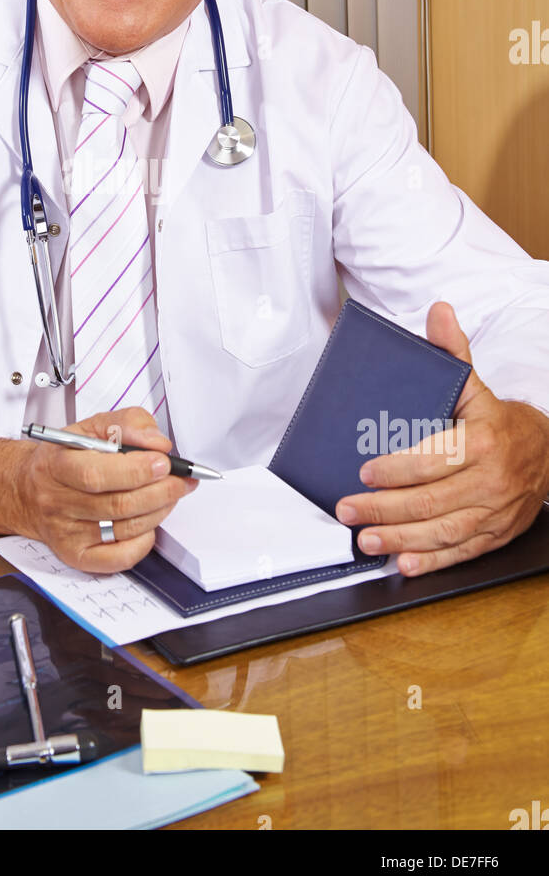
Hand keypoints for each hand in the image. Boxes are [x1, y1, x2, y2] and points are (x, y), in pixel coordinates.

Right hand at [0, 406, 196, 572]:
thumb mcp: (92, 426)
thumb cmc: (66, 457)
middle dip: (159, 491)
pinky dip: (143, 543)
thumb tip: (158, 443)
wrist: (28, 489)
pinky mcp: (76, 555)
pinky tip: (149, 523)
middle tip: (180, 480)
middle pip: (117, 504)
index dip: (136, 470)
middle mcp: (57, 502)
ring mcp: (66, 533)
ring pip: (124, 528)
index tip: (164, 461)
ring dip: (158, 511)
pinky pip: (118, 558)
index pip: (96, 474)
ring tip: (171, 494)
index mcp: (57, 464)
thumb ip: (128, 424)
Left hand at [335, 301, 548, 575]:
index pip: (435, 459)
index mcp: (482, 442)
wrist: (547, 454)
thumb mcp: (476, 385)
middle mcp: (490, 481)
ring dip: (400, 539)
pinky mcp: (494, 535)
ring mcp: (494, 512)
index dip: (399, 469)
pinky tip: (403, 563)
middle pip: (432, 500)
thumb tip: (439, 311)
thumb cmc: (497, 421)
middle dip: (385, 508)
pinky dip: (431, 562)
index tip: (365, 472)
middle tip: (347, 509)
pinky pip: (460, 552)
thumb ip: (453, 352)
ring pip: (443, 531)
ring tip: (365, 539)